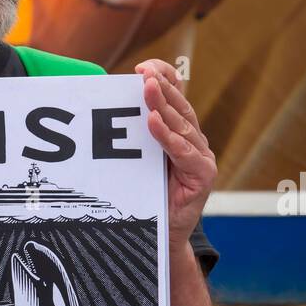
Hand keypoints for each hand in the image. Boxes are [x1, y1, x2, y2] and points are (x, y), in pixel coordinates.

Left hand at [135, 59, 216, 253]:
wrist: (161, 238)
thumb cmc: (147, 198)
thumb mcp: (136, 163)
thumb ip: (131, 139)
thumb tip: (101, 111)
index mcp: (180, 134)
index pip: (175, 98)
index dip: (163, 79)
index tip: (142, 67)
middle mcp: (194, 141)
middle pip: (179, 108)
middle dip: (160, 87)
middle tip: (143, 72)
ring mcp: (202, 157)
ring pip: (182, 125)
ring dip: (163, 105)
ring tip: (147, 89)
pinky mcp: (204, 175)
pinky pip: (184, 152)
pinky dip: (169, 137)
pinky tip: (155, 122)